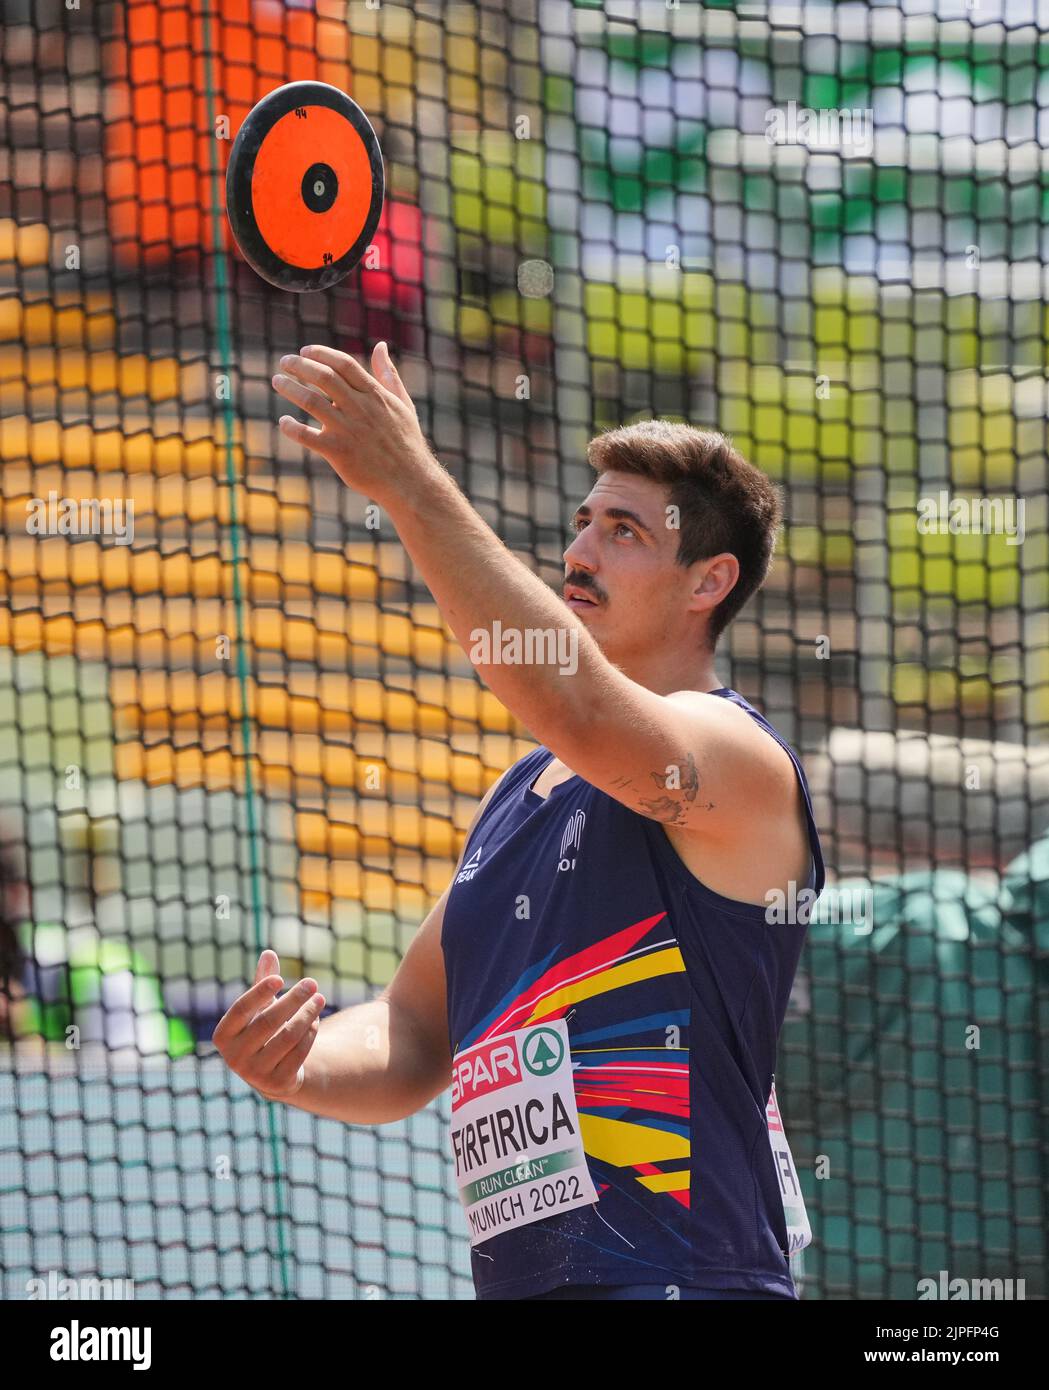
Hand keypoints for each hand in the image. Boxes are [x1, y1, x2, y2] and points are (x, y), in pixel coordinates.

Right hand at [211, 950, 325, 1099]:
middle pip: (268, 1021)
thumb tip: (269, 953)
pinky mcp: (276, 1084)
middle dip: (294, 1000)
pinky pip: (298, 1053)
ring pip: (287, 1037)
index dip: (259, 992)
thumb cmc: (263, 1030)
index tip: (280, 977)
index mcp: (223, 1035)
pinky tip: (316, 1020)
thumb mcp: (260, 1008)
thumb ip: (262, 984)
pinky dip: (310, 1034)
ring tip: (320, 998)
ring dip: (307, 1014)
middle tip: (312, 983)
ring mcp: (254, 1073)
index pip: (240, 1009)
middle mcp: (234, 1057)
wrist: (271, 1073)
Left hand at [272, 341, 432, 499]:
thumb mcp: (403, 404)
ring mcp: (348, 430)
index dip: (321, 353)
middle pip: (324, 377)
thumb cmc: (406, 442)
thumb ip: (388, 374)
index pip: (344, 364)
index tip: (305, 351)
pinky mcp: (338, 452)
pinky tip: (284, 421)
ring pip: (311, 401)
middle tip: (284, 361)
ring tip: (277, 381)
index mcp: (374, 395)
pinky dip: (291, 427)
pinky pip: (307, 436)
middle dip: (300, 365)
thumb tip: (380, 346)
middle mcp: (360, 408)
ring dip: (290, 388)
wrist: (409, 481)